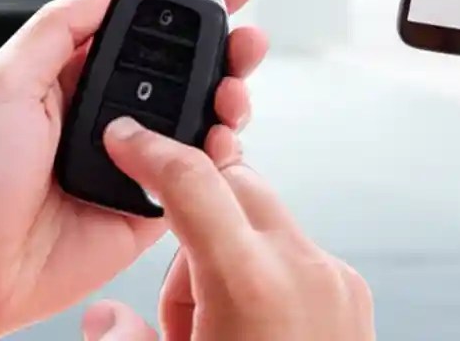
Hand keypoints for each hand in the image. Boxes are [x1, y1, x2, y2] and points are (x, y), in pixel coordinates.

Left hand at [0, 0, 269, 338]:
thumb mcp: (2, 82)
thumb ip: (59, 29)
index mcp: (70, 77)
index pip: (139, 29)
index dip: (185, 6)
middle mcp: (104, 115)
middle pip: (181, 71)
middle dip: (224, 49)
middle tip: (249, 38)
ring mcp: (130, 160)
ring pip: (196, 120)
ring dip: (226, 99)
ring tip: (235, 90)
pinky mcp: (145, 207)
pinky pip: (194, 177)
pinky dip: (219, 157)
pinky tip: (223, 139)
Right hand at [78, 119, 372, 340]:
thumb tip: (106, 318)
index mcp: (254, 286)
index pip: (192, 181)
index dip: (149, 151)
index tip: (125, 139)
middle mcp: (304, 270)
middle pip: (231, 187)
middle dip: (191, 222)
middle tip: (180, 309)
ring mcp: (336, 282)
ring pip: (260, 221)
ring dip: (226, 254)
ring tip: (218, 336)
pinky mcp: (353, 296)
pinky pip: (291, 255)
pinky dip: (261, 275)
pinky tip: (253, 335)